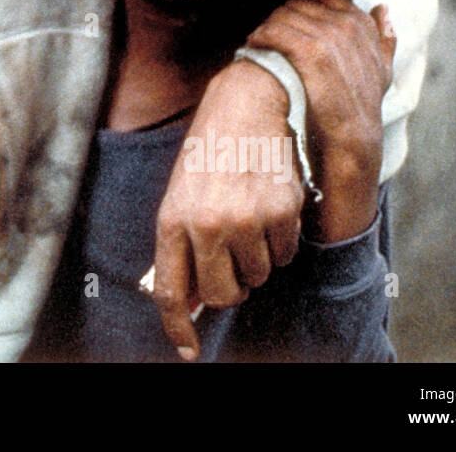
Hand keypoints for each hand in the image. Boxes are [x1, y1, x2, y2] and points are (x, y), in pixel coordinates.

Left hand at [151, 59, 303, 360]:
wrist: (247, 105)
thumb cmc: (210, 150)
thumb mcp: (181, 194)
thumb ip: (182, 247)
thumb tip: (190, 302)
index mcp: (173, 220)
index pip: (171, 291)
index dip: (178, 326)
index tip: (187, 350)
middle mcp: (207, 225)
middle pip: (223, 295)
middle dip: (230, 286)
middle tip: (232, 258)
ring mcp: (245, 220)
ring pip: (258, 276)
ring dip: (257, 258)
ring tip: (249, 216)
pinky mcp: (281, 212)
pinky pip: (284, 255)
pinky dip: (280, 242)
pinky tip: (269, 206)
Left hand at [245, 0, 395, 242]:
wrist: (337, 219)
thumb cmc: (323, 160)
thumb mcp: (332, 106)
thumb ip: (344, 68)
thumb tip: (381, 12)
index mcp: (374, 81)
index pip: (355, 17)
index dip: (322, 0)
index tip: (290, 0)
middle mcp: (376, 90)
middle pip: (342, 21)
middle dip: (301, 8)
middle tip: (269, 14)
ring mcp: (365, 108)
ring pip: (327, 37)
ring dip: (287, 23)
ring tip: (261, 29)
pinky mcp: (349, 128)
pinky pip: (316, 66)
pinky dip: (284, 46)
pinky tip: (260, 44)